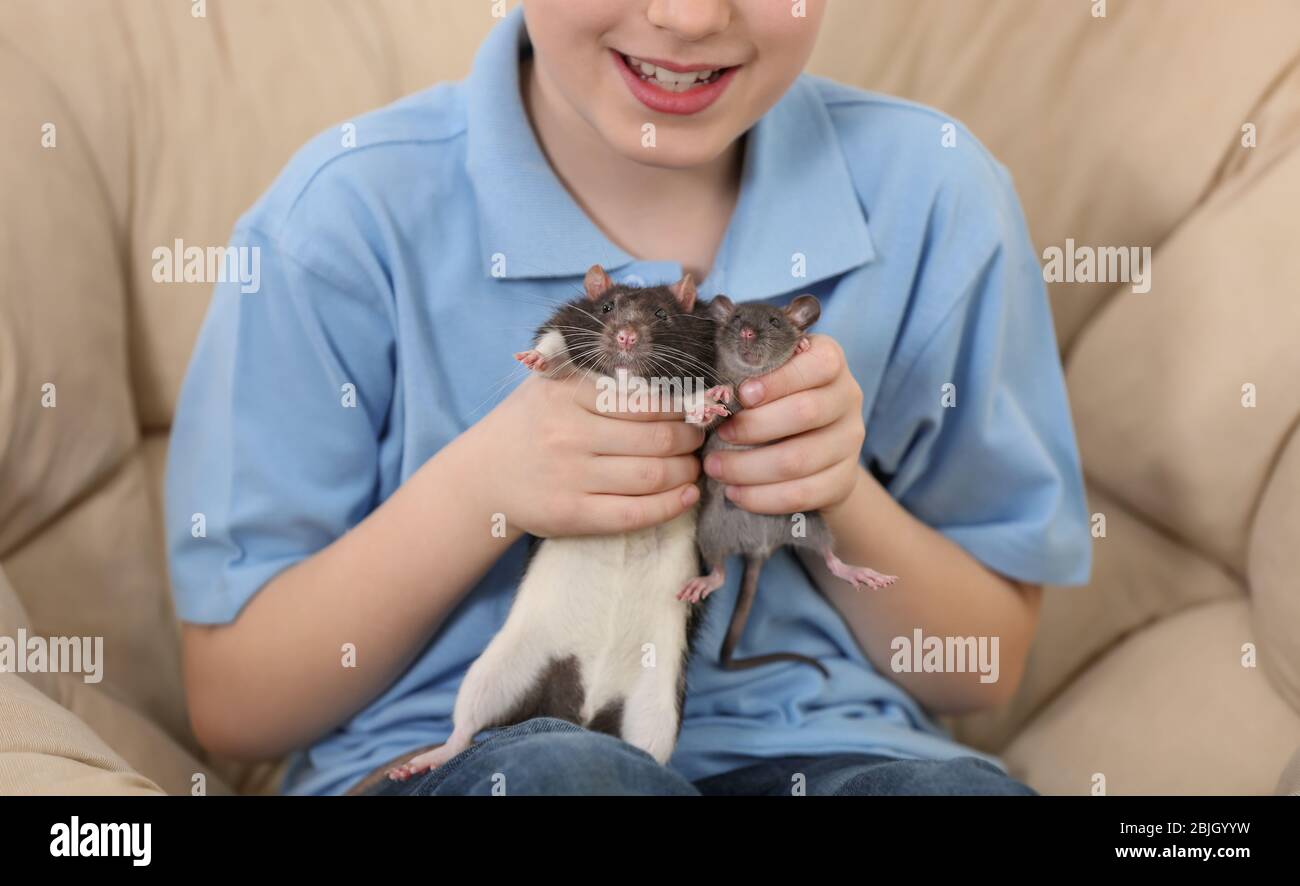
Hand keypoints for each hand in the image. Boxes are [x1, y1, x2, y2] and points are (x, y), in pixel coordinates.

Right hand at [473, 371, 703, 536]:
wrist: (482, 477)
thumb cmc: (529, 424)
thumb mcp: (551, 384)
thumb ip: (599, 376)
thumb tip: (671, 383)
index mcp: (568, 393)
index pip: (645, 400)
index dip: (680, 409)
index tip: (693, 412)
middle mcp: (568, 433)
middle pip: (656, 439)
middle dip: (690, 440)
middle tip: (698, 440)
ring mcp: (570, 477)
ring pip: (650, 476)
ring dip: (685, 472)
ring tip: (693, 467)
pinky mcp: (571, 514)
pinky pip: (633, 513)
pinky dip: (669, 506)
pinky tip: (687, 496)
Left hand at [703, 334, 864, 514]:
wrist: (817, 444)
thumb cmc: (778, 398)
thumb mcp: (770, 376)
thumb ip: (751, 373)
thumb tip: (712, 388)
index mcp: (830, 361)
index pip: (816, 366)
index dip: (778, 381)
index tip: (741, 395)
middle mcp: (848, 398)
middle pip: (805, 412)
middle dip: (753, 427)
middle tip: (718, 435)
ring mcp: (850, 441)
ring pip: (799, 459)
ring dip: (749, 467)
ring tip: (715, 468)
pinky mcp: (844, 479)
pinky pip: (803, 494)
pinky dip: (763, 497)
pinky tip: (736, 493)